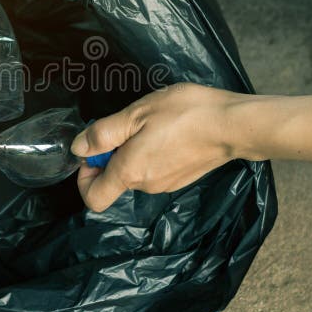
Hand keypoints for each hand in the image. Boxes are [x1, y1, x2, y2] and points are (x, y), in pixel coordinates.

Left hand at [72, 83, 243, 211]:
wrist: (233, 124)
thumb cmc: (185, 114)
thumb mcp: (136, 114)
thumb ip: (103, 134)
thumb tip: (78, 149)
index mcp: (130, 172)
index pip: (93, 198)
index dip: (83, 176)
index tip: (93, 151)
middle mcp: (146, 186)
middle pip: (114, 180)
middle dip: (111, 154)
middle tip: (127, 124)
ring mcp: (166, 185)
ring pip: (135, 172)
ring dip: (133, 150)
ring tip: (151, 123)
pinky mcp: (181, 178)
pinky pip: (154, 169)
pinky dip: (152, 153)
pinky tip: (168, 130)